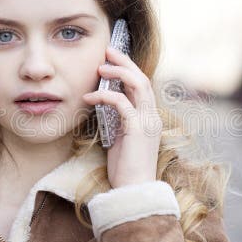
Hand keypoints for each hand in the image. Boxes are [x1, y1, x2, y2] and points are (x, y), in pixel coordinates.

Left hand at [83, 45, 161, 187]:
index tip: (112, 60)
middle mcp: (152, 116)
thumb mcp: (121, 139)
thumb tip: (103, 105)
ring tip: (100, 67)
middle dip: (125, 62)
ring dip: (118, 72)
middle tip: (108, 50)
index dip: (128, 70)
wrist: (134, 191)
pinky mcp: (137, 129)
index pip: (142, 86)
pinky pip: (121, 103)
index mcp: (149, 118)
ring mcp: (147, 122)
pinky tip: (89, 98)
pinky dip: (104, 96)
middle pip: (142, 78)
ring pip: (138, 84)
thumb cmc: (126, 169)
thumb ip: (117, 121)